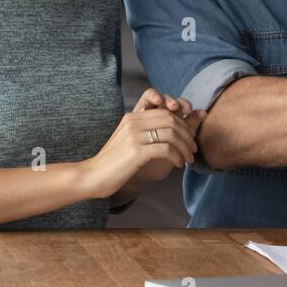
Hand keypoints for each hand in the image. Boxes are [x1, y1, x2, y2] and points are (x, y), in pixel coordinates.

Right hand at [80, 88, 201, 199]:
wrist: (93, 176)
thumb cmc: (116, 162)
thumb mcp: (134, 142)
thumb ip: (153, 131)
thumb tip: (179, 125)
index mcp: (133, 116)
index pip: (166, 110)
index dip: (183, 122)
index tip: (190, 137)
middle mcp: (134, 121)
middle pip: (172, 119)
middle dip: (188, 134)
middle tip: (193, 150)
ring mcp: (134, 135)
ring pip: (172, 133)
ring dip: (185, 147)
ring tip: (188, 160)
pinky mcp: (136, 151)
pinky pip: (166, 148)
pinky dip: (177, 156)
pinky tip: (178, 165)